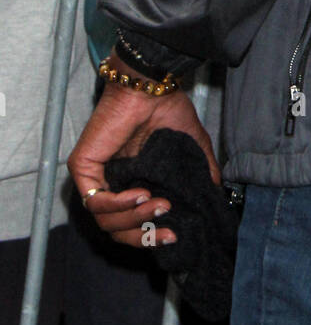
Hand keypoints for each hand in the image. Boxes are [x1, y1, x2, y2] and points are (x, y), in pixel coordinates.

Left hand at [68, 64, 220, 247]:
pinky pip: (95, 200)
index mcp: (131, 180)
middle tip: (168, 233)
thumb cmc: (168, 108)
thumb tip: (216, 194)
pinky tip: (141, 194)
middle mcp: (110, 181)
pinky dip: (119, 204)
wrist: (152, 87)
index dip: (150, 235)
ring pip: (105, 221)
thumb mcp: (192, 147)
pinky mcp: (82, 167)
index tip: (174, 235)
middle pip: (116, 230)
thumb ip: (202, 172)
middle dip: (143, 237)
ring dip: (134, 219)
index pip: (131, 222)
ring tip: (159, 205)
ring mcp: (94, 176)